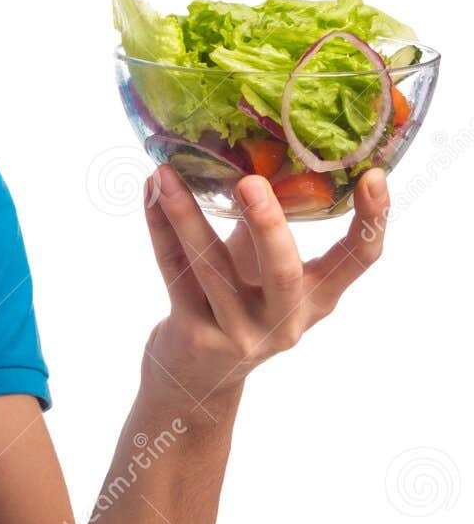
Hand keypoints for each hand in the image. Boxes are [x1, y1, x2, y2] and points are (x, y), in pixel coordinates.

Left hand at [140, 164, 388, 413]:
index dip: (371, 221)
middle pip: (283, 272)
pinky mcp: (195, 334)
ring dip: (185, 216)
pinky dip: (158, 228)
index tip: (373, 175)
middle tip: (250, 182)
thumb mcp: (265, 269)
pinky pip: (173, 272)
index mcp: (317, 298)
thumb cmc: (238, 302)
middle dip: (268, 226)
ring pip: (211, 269)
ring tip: (165, 174)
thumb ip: (268, 223)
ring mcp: (239, 332)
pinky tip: (150, 192)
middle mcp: (285, 320)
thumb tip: (257, 146)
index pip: (358, 261)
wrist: (196, 377)